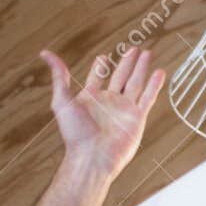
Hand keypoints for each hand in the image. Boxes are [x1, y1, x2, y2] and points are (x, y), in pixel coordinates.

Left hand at [40, 48, 166, 179]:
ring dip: (142, 68)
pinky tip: (159, 72)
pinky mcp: (137, 117)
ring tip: (148, 53)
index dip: (101, 66)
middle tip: (135, 49)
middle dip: (128, 62)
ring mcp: (125, 109)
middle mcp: (110, 101)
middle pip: (121, 76)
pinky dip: (154, 85)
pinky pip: (148, 98)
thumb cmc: (75, 133)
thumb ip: (58, 76)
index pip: (98, 76)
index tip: (104, 57)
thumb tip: (46, 53)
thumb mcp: (61, 99)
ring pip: (136, 83)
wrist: (93, 156)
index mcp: (92, 97)